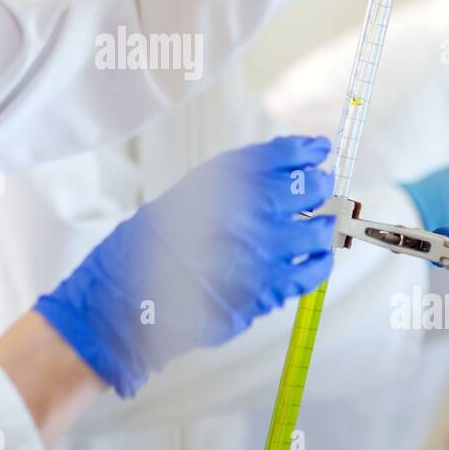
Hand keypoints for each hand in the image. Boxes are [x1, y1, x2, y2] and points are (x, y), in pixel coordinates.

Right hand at [34, 135, 334, 396]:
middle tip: (321, 187)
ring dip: (323, 225)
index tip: (318, 150)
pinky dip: (319, 263)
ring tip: (319, 225)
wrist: (126, 299)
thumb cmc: (152, 246)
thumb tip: (286, 167)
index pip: (285, 155)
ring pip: (316, 231)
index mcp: (225, 183)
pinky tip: (316, 258)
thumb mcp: (188, 195)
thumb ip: (234, 182)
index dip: (308, 150)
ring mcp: (262, 254)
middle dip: (320, 185)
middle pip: (309, 189)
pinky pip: (310, 273)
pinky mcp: (266, 291)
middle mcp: (248, 213)